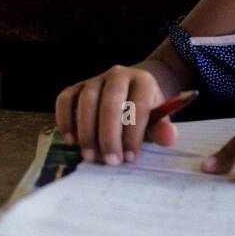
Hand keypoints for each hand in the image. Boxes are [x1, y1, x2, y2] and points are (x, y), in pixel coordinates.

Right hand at [54, 65, 178, 165]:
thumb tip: (169, 136)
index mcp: (143, 81)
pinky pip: (65, 98)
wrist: (132, 91)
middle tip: (110, 161)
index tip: (131, 157)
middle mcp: (118, 74)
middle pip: (110, 102)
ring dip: (86, 131)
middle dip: (109, 135)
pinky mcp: (77, 86)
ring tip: (90, 156)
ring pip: (86, 100)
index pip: (138, 106)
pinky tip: (71, 140)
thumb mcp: (158, 120)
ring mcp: (95, 79)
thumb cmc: (145, 112)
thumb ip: (162, 129)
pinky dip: (65, 119)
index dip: (134, 133)